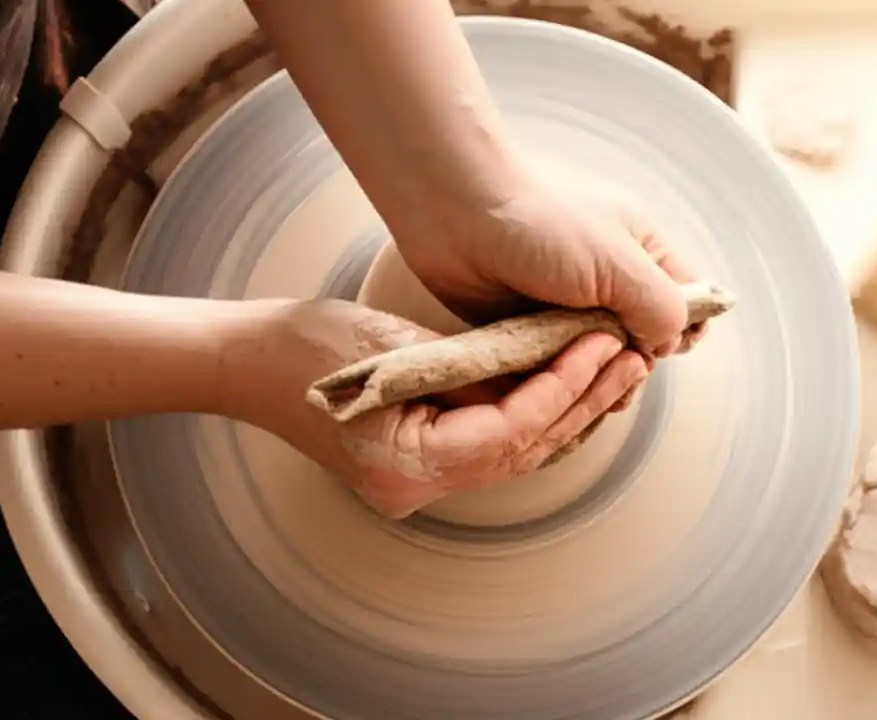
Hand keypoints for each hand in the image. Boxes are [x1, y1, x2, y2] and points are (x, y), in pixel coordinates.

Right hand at [218, 299, 646, 517]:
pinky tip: (568, 384)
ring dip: (565, 411)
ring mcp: (417, 484)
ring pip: (513, 454)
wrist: (249, 362)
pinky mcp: (419, 466)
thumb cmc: (307, 346)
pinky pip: (491, 446)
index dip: (560, 390)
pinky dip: (530, 416)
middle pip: (521, 453)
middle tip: (628, 361)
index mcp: (405, 467)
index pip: (509, 434)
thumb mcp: (399, 348)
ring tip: (613, 369)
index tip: (597, 349)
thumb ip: (473, 369)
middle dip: (579, 404)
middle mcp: (415, 489)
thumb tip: (548, 372)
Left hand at [392, 174, 706, 357]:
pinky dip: (559, 382)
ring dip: (598, 379)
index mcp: (640, 251)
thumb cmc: (541, 225)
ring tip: (590, 386)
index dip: (684, 331)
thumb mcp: (620, 262)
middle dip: (636, 363)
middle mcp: (607, 280)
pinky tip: (558, 392)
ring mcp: (566, 307)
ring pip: (597, 360)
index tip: (666, 349)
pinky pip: (555, 367)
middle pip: (642, 338)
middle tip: (621, 373)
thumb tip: (668, 346)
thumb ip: (660, 306)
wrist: (453, 216)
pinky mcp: (527, 330)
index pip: (686, 299)